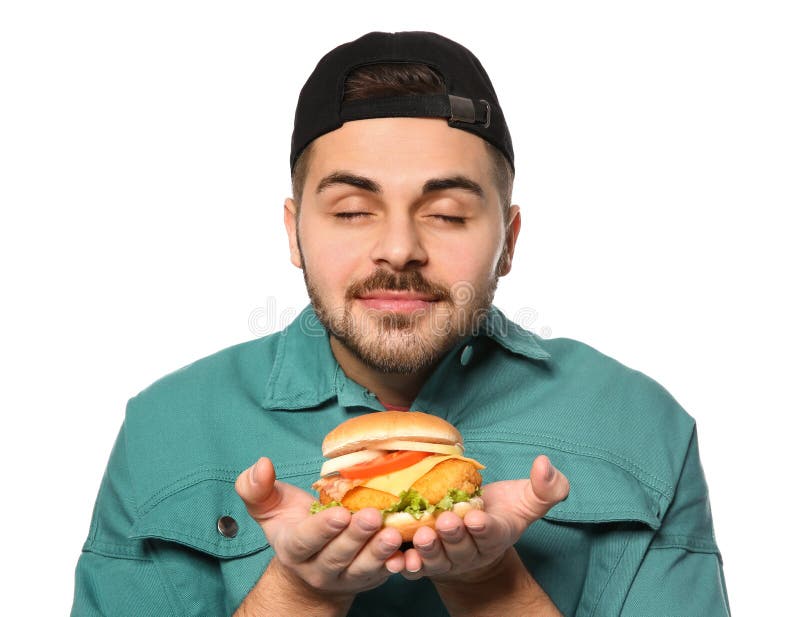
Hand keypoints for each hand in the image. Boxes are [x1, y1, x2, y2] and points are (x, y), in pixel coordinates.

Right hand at [234, 457, 404, 598]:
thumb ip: (256, 488)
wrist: (309, 569)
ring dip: (379, 551)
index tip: (338, 512)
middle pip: (338, 555)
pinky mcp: (370, 579)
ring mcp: (346, 577)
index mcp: (294, 549)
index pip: (305, 541)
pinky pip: (385, 575)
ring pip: (362, 567)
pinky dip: (397, 566)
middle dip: (355, 536)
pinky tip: (407, 555)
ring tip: (394, 532)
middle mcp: (319, 568)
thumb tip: (262, 464)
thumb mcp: (269, 507)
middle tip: (372, 515)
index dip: (322, 529)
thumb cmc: (292, 527)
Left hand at [402, 454, 569, 581]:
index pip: (491, 533)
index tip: (476, 516)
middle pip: (461, 547)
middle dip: (453, 535)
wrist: (474, 535)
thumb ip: (545, 487)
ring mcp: (446, 559)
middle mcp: (470, 552)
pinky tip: (395, 558)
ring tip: (420, 535)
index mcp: (495, 536)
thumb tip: (544, 464)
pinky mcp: (423, 562)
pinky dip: (403, 565)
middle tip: (445, 521)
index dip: (483, 527)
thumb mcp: (527, 500)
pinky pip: (413, 568)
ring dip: (427, 550)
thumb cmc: (500, 512)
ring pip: (436, 559)